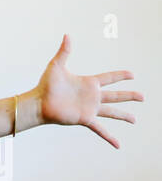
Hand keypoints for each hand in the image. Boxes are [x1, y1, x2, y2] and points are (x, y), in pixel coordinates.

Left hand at [34, 34, 142, 148]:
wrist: (38, 103)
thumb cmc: (45, 85)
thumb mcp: (56, 66)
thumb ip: (65, 51)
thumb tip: (67, 35)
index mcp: (89, 83)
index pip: (110, 78)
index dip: (121, 76)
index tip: (132, 75)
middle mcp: (92, 96)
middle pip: (116, 95)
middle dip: (130, 96)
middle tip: (143, 97)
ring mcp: (90, 108)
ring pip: (112, 112)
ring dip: (124, 116)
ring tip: (135, 120)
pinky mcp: (85, 119)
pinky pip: (100, 129)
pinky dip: (109, 137)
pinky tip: (118, 145)